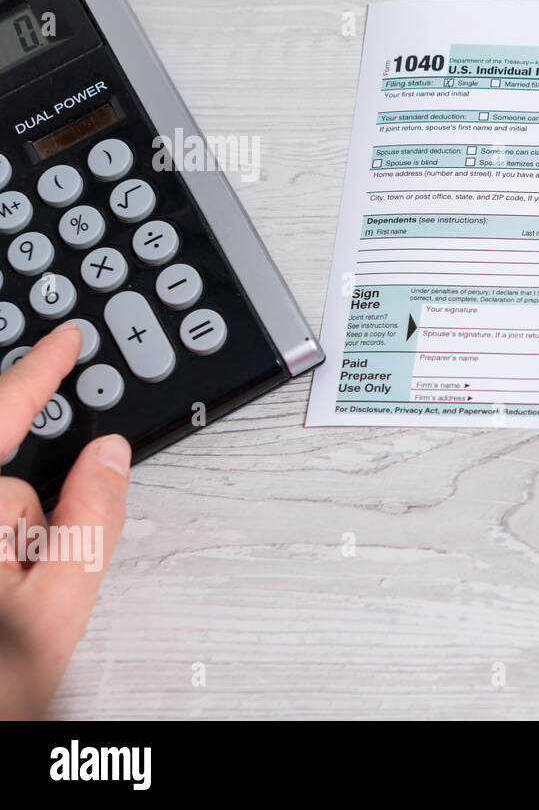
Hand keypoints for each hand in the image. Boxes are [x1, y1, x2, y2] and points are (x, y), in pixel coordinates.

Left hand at [0, 322, 129, 715]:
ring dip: (8, 552)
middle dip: (30, 520)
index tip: (66, 341)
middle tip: (32, 584)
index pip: (2, 413)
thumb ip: (92, 523)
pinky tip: (0, 601)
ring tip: (7, 614)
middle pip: (3, 481)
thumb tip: (110, 460)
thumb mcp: (54, 613)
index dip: (40, 372)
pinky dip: (3, 553)